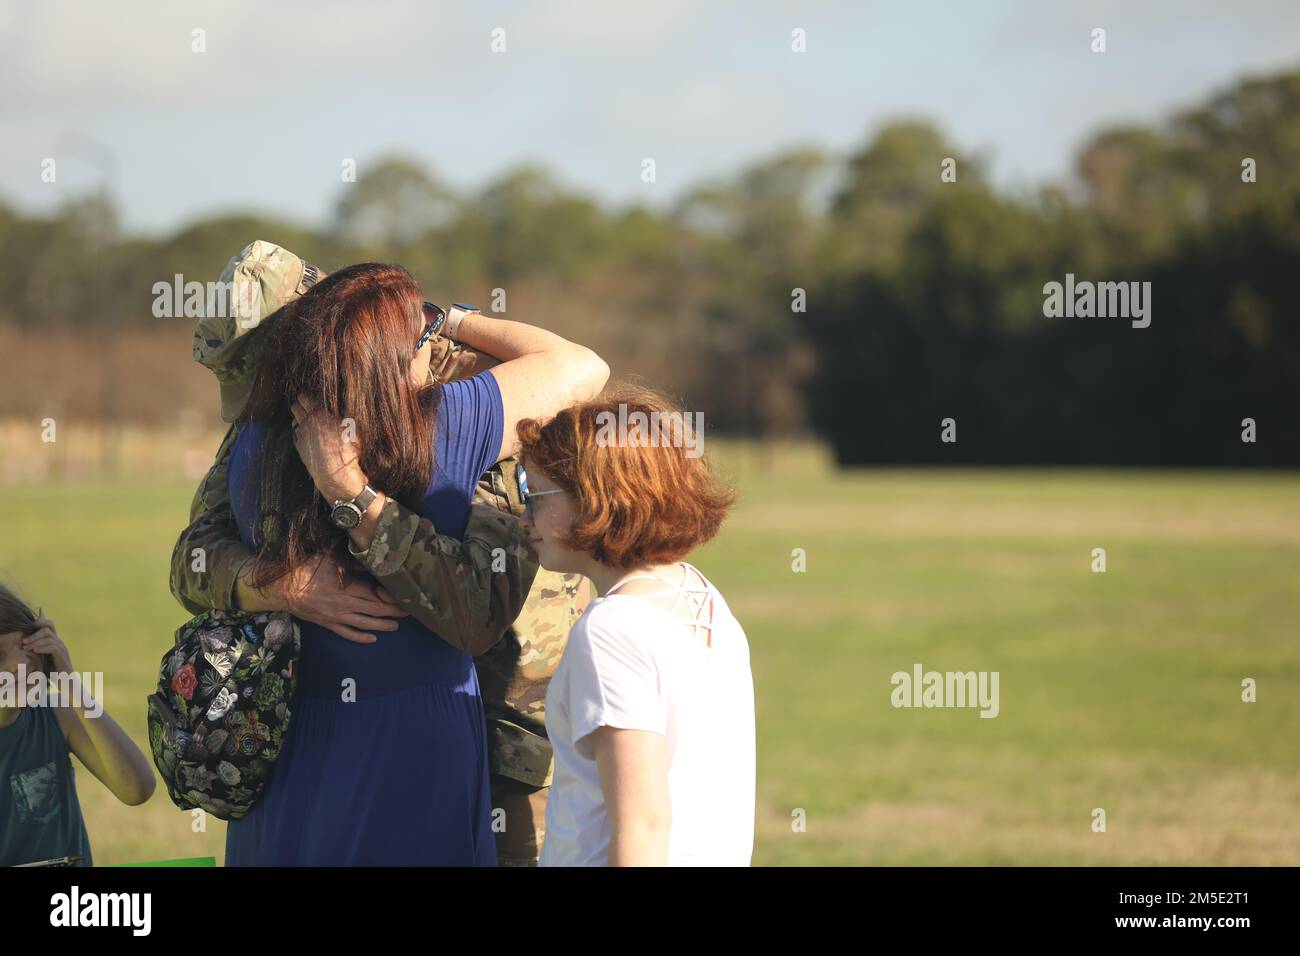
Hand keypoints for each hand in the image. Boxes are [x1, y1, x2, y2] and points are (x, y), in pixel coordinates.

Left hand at [22, 617, 72, 673]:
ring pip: (49, 638)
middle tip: (23, 641)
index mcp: (55, 641)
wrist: (66, 681)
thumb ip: (37, 650)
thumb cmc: (53, 671)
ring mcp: (62, 648)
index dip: (39, 623)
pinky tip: (35, 652)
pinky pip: (52, 647)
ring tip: (26, 648)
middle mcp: (59, 642)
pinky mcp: (62, 656)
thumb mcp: (43, 658)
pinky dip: (42, 648)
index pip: (49, 624)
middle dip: (33, 634)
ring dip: (35, 642)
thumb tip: (24, 645)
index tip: (26, 631)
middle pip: (47, 629)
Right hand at [281, 555, 408, 643]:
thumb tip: (373, 560)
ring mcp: (336, 617)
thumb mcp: (330, 559)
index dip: (390, 598)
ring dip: (381, 626)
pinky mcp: (328, 624)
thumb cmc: (306, 569)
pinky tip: (372, 639)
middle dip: (392, 612)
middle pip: (374, 610)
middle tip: (408, 612)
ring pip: (364, 624)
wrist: (282, 588)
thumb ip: (352, 562)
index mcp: (346, 588)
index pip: (375, 595)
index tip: (404, 597)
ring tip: (395, 626)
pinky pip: (347, 634)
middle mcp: (344, 605)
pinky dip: (360, 637)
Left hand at [291, 395, 366, 500]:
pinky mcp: (298, 447)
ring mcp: (300, 435)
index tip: (309, 397)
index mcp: (319, 413)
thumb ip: (343, 416)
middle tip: (307, 407)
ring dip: (299, 419)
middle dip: (299, 405)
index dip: (306, 397)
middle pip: (295, 407)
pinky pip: (296, 435)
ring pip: (294, 421)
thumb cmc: (347, 449)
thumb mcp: (352, 429)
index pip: (303, 398)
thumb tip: (342, 410)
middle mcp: (306, 422)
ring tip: (308, 421)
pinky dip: (300, 433)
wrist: (336, 472)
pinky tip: (308, 436)